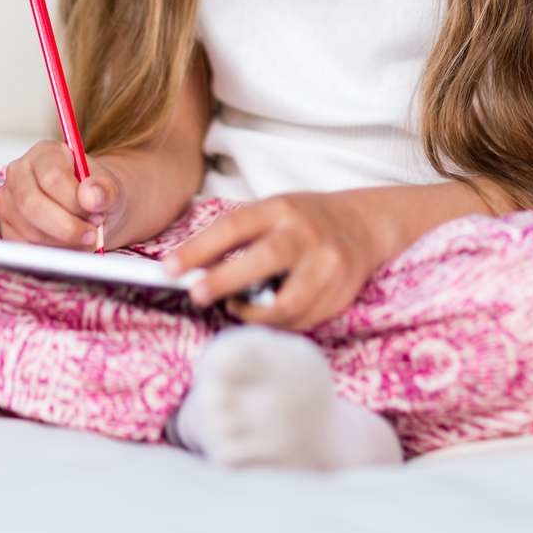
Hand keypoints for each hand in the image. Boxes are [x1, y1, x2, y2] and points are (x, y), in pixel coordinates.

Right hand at [0, 140, 127, 249]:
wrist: (90, 210)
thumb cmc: (96, 194)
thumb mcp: (110, 188)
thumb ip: (105, 190)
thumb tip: (91, 196)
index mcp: (45, 153)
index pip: (52, 177)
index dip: (75, 201)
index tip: (96, 215)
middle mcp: (19, 172)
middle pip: (32, 204)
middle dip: (66, 227)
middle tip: (91, 235)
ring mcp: (8, 200)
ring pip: (27, 229)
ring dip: (61, 242)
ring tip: (84, 239)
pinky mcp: (5, 227)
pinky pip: (23, 247)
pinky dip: (49, 253)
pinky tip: (68, 247)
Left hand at [160, 190, 381, 331]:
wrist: (363, 225)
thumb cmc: (303, 220)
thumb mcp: (272, 212)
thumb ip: (240, 237)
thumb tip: (193, 270)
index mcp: (281, 208)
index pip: (234, 226)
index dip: (199, 248)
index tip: (169, 268)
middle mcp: (306, 234)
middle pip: (264, 259)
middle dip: (226, 281)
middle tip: (197, 295)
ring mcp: (327, 265)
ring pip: (287, 303)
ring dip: (254, 314)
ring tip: (236, 308)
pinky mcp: (341, 294)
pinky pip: (303, 321)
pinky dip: (279, 324)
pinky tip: (268, 315)